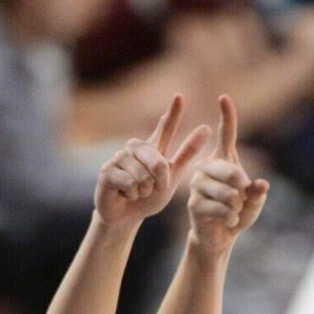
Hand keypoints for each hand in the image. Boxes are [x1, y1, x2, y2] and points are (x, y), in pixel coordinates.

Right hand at [95, 95, 211, 226]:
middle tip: (149, 190)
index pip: (165, 127)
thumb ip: (187, 154)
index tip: (180, 97)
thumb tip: (206, 127)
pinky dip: (131, 194)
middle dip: (158, 183)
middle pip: (158, 162)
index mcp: (153, 148)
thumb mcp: (172, 178)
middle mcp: (135, 148)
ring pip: (143, 176)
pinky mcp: (106, 170)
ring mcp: (119, 157)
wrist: (126, 216)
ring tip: (135, 192)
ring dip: (143, 191)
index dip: (173, 113)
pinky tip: (124, 194)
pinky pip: (129, 183)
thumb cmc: (148, 198)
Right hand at [187, 95, 269, 253]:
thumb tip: (262, 184)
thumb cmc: (238, 213)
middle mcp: (206, 168)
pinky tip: (227, 221)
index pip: (226, 135)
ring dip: (237, 207)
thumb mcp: (254, 203)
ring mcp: (198, 185)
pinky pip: (222, 209)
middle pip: (231, 171)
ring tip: (233, 212)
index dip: (227, 116)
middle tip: (242, 198)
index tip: (224, 98)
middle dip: (242, 189)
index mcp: (222, 160)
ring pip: (228, 194)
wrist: (220, 236)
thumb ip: (258, 193)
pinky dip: (231, 218)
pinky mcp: (194, 203)